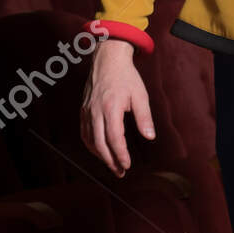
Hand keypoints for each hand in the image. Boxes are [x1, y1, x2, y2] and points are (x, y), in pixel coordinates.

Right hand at [81, 38, 155, 176]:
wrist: (108, 60)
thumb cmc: (126, 77)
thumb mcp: (140, 96)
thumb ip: (145, 118)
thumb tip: (150, 137)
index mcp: (111, 108)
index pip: (114, 139)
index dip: (121, 155)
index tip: (128, 165)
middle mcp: (95, 111)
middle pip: (100, 144)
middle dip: (110, 161)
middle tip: (120, 172)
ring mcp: (87, 111)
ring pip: (90, 141)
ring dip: (101, 156)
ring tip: (113, 164)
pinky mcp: (83, 110)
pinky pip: (84, 133)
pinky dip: (91, 145)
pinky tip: (100, 151)